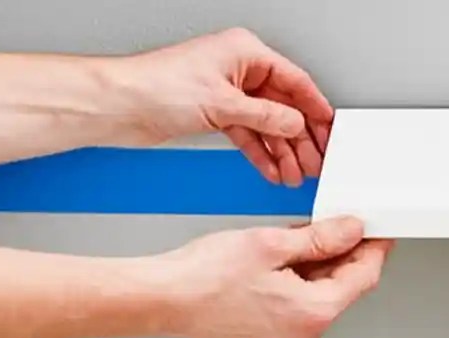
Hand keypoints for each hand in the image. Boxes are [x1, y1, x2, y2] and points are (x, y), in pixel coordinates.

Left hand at [114, 28, 333, 186]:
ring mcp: (226, 93)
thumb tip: (295, 124)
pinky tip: (272, 170)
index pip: (294, 81)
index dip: (315, 108)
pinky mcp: (214, 113)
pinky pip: (248, 135)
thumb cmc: (157, 86)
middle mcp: (237, 70)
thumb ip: (266, 117)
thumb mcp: (223, 103)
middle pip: (283, 106)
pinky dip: (260, 153)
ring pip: (267, 125)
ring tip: (295, 174)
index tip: (330, 131)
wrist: (118, 105)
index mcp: (244, 52)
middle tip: (316, 161)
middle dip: (300, 138)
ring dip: (282, 151)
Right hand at [154, 216, 392, 337]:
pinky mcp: (275, 331)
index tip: (377, 229)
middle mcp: (307, 333)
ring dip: (321, 261)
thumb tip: (351, 230)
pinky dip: (302, 274)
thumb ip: (321, 237)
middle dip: (345, 251)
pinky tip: (289, 252)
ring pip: (322, 290)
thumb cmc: (205, 278)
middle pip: (345, 285)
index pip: (364, 277)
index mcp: (314, 314)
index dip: (373, 247)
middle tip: (340, 221)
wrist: (165, 300)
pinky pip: (302, 298)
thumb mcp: (273, 244)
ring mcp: (291, 336)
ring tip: (303, 233)